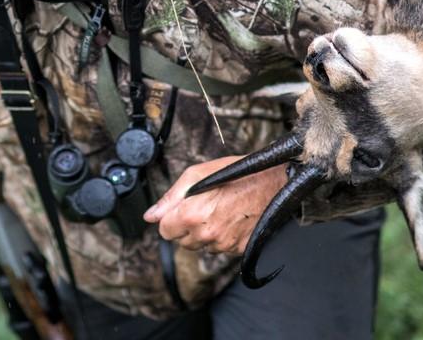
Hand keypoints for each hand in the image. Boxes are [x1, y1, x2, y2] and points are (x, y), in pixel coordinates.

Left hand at [144, 155, 286, 253]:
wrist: (272, 183)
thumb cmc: (235, 173)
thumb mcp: (196, 174)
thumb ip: (170, 198)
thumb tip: (150, 216)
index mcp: (191, 215)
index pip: (165, 231)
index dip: (170, 218)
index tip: (181, 209)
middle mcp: (206, 235)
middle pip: (182, 241)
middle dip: (187, 226)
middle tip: (202, 206)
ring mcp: (224, 244)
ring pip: (202, 246)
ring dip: (204, 233)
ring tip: (219, 210)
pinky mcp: (238, 250)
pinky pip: (221, 248)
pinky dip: (222, 237)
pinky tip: (230, 219)